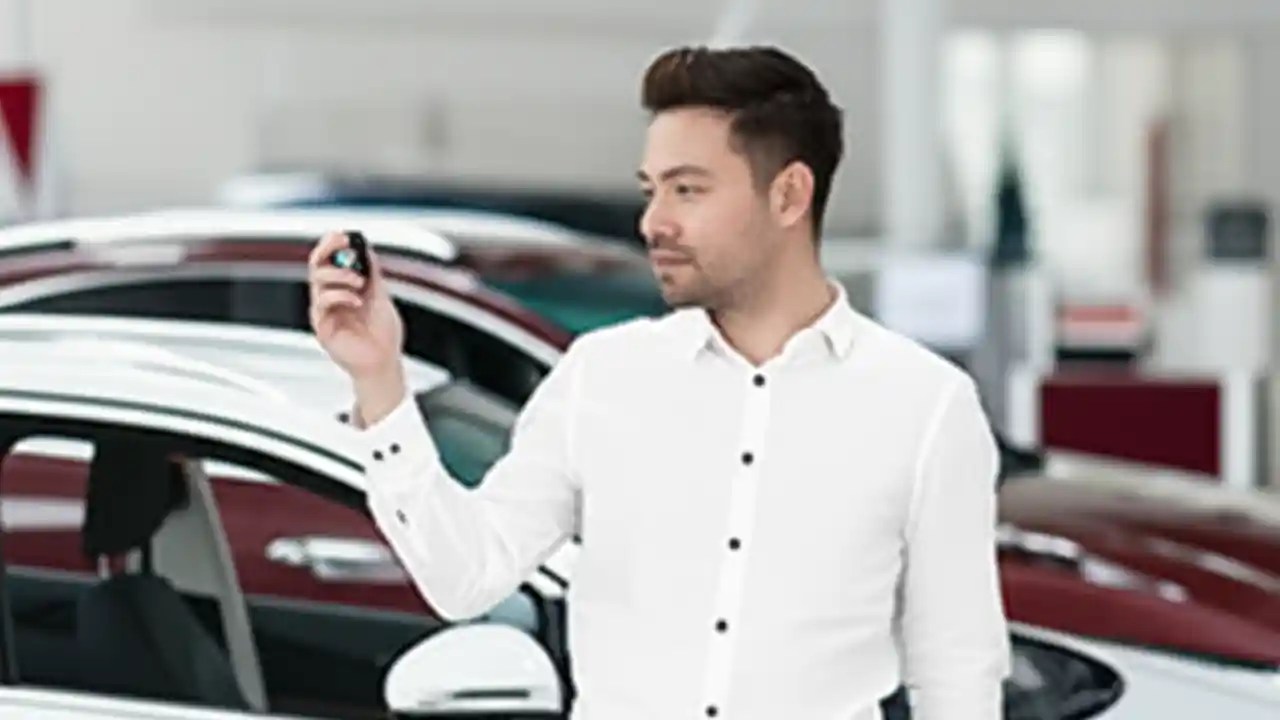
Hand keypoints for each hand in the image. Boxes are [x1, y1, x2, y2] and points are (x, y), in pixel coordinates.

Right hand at [308, 232, 405, 399]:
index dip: (332, 245)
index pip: (329, 260)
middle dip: (328, 249)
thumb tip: (367, 250)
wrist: (384, 362)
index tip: (344, 235)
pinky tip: (356, 301)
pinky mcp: (323, 327)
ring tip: (359, 282)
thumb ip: (373, 274)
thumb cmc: (383, 335)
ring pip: (317, 280)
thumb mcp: (381, 296)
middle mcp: (331, 298)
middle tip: (343, 244)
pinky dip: (340, 296)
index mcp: (343, 288)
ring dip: (339, 274)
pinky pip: (322, 303)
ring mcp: (325, 312)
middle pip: (316, 265)